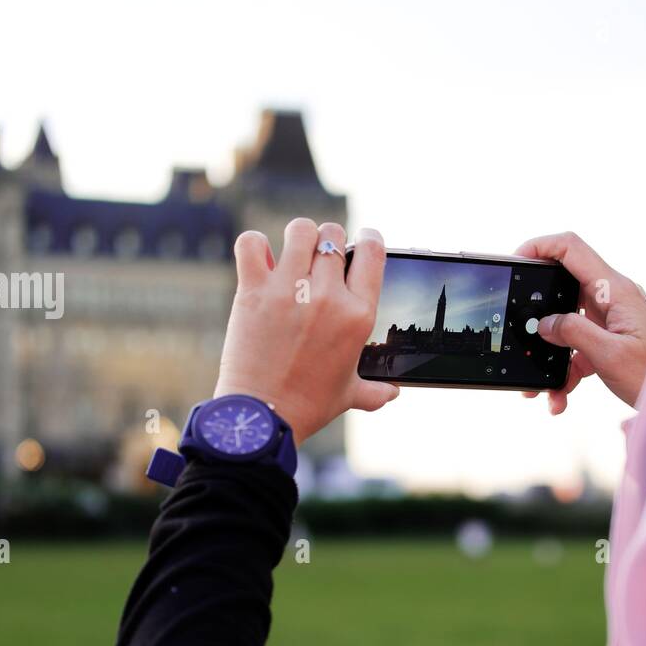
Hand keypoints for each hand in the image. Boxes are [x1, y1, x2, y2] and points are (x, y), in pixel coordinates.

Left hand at [213, 219, 398, 443]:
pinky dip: (255, 244)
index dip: (368, 238)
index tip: (361, 239)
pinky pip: (252, 243)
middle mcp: (328, 296)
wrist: (264, 416)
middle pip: (333, 236)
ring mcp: (289, 289)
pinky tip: (260, 258)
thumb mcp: (349, 394)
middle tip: (319, 256)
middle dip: (329, 240)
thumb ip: (375, 389)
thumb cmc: (309, 405)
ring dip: (297, 237)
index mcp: (358, 316)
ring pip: (300, 230)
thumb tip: (393, 393)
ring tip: (292, 253)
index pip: (373, 252)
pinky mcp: (253, 290)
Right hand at [516, 232, 645, 412]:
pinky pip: (578, 347)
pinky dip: (566, 370)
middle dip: (538, 314)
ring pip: (567, 324)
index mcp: (616, 290)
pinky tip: (560, 396)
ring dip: (550, 353)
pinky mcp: (610, 338)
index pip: (571, 249)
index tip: (516, 264)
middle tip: (520, 335)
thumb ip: (574, 333)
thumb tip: (545, 324)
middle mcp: (613, 297)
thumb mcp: (610, 356)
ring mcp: (611, 318)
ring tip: (541, 386)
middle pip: (562, 287)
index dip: (539, 247)